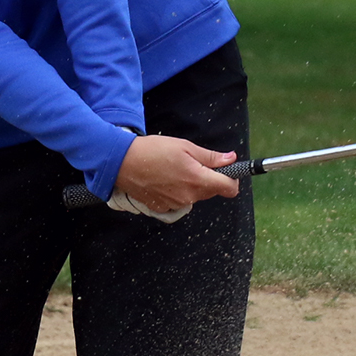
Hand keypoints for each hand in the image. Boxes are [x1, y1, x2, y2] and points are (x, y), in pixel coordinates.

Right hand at [113, 135, 239, 214]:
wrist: (123, 163)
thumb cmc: (153, 151)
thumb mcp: (185, 147)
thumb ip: (210, 157)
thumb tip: (231, 159)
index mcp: (198, 180)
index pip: (229, 188)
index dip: (232, 178)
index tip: (227, 170)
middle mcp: (189, 196)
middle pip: (211, 191)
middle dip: (209, 178)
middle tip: (194, 162)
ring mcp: (176, 204)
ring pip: (195, 196)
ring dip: (192, 185)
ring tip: (174, 169)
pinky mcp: (163, 208)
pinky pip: (179, 201)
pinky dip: (177, 191)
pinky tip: (165, 179)